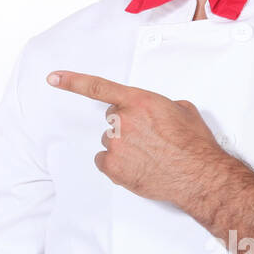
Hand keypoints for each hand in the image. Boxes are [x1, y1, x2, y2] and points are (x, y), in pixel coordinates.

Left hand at [46, 69, 226, 208]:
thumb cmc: (193, 145)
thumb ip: (159, 105)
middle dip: (126, 126)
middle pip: (112, 120)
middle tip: (148, 138)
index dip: (72, 82)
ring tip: (150, 155)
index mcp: (138, 101)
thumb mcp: (182, 110)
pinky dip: (117, 165)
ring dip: (124, 147)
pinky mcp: (114, 167)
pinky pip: (105, 161)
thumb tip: (157, 111)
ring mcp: (116, 144)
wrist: (199, 175)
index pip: (97, 87)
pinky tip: (137, 166)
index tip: (54, 78)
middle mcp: (123, 120)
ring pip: (110, 142)